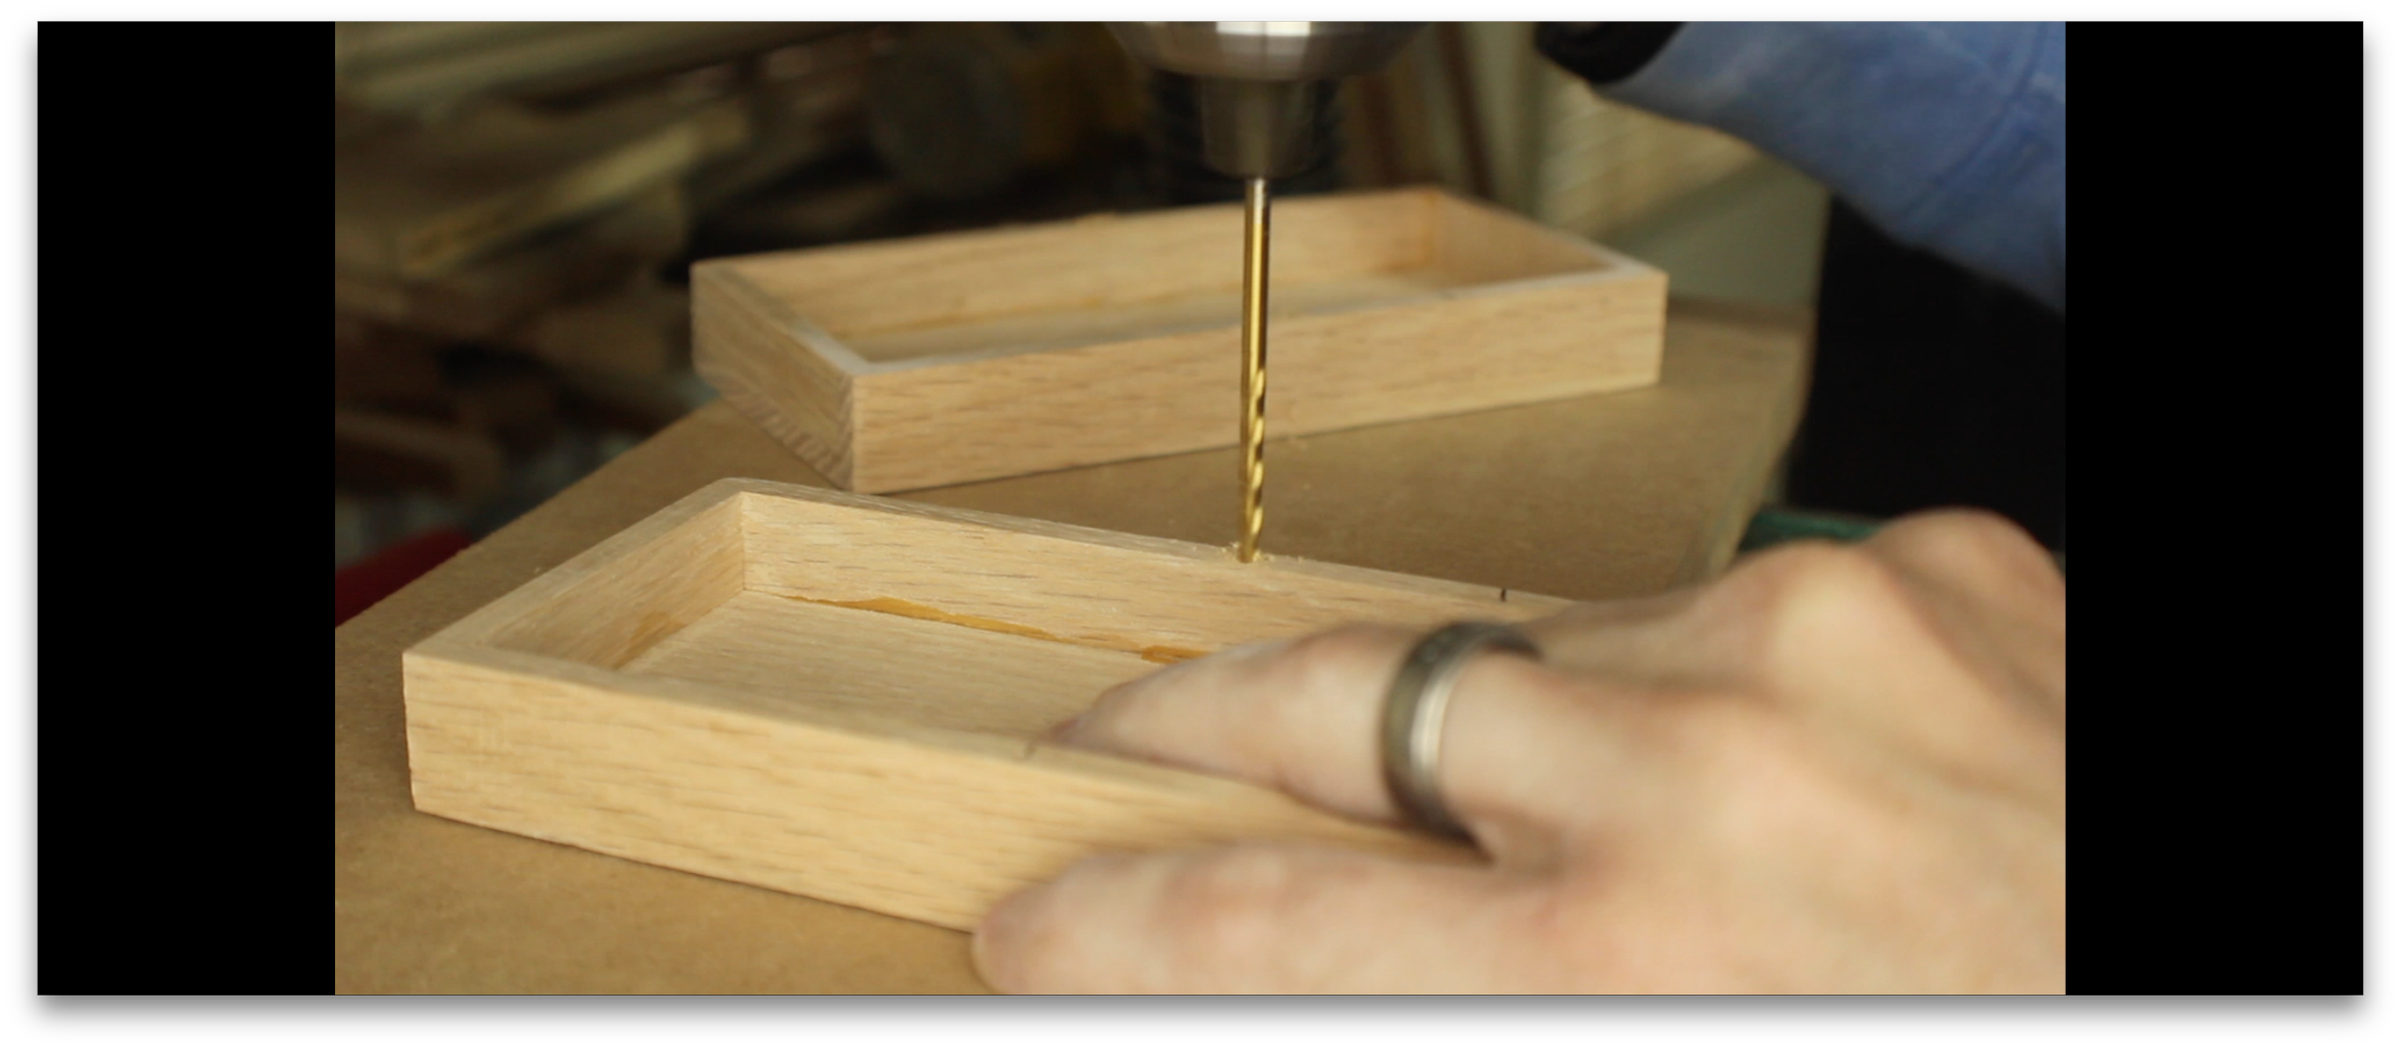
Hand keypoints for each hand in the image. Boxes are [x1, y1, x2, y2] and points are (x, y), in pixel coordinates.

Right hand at [973, 510, 2065, 991]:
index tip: (1030, 919)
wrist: (2257, 1012)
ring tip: (1542, 818)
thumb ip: (1495, 1026)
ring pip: (1526, 647)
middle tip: (1104, 755)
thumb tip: (1328, 974)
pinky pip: (1716, 609)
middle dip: (1184, 732)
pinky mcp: (1926, 562)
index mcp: (1640, 979)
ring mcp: (1818, 632)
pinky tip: (1768, 771)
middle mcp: (1705, 773)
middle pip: (1334, 700)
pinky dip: (1690, 688)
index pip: (1269, 925)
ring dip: (1487, 729)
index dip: (1112, 923)